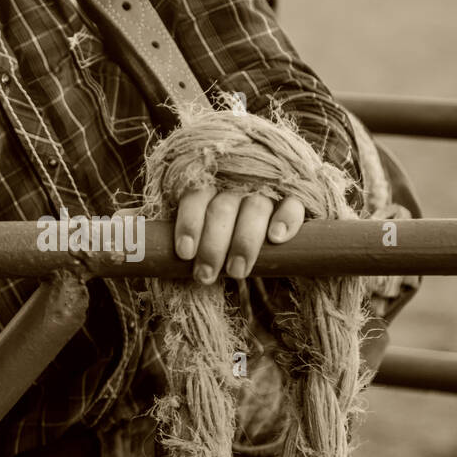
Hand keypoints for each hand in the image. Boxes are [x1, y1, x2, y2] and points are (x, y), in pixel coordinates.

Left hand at [174, 189, 304, 283]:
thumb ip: (190, 231)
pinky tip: (276, 238)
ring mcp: (268, 186)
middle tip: (205, 276)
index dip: (189, 224)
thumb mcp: (204, 222)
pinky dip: (285, 219)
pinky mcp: (297, 196)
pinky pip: (292, 204)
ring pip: (255, 208)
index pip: (195, 197)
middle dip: (212, 246)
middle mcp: (237, 181)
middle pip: (222, 208)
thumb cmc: (228, 223)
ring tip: (237, 272)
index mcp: (210, 182)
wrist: (274, 205)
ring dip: (245, 242)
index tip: (185, 254)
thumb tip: (160, 254)